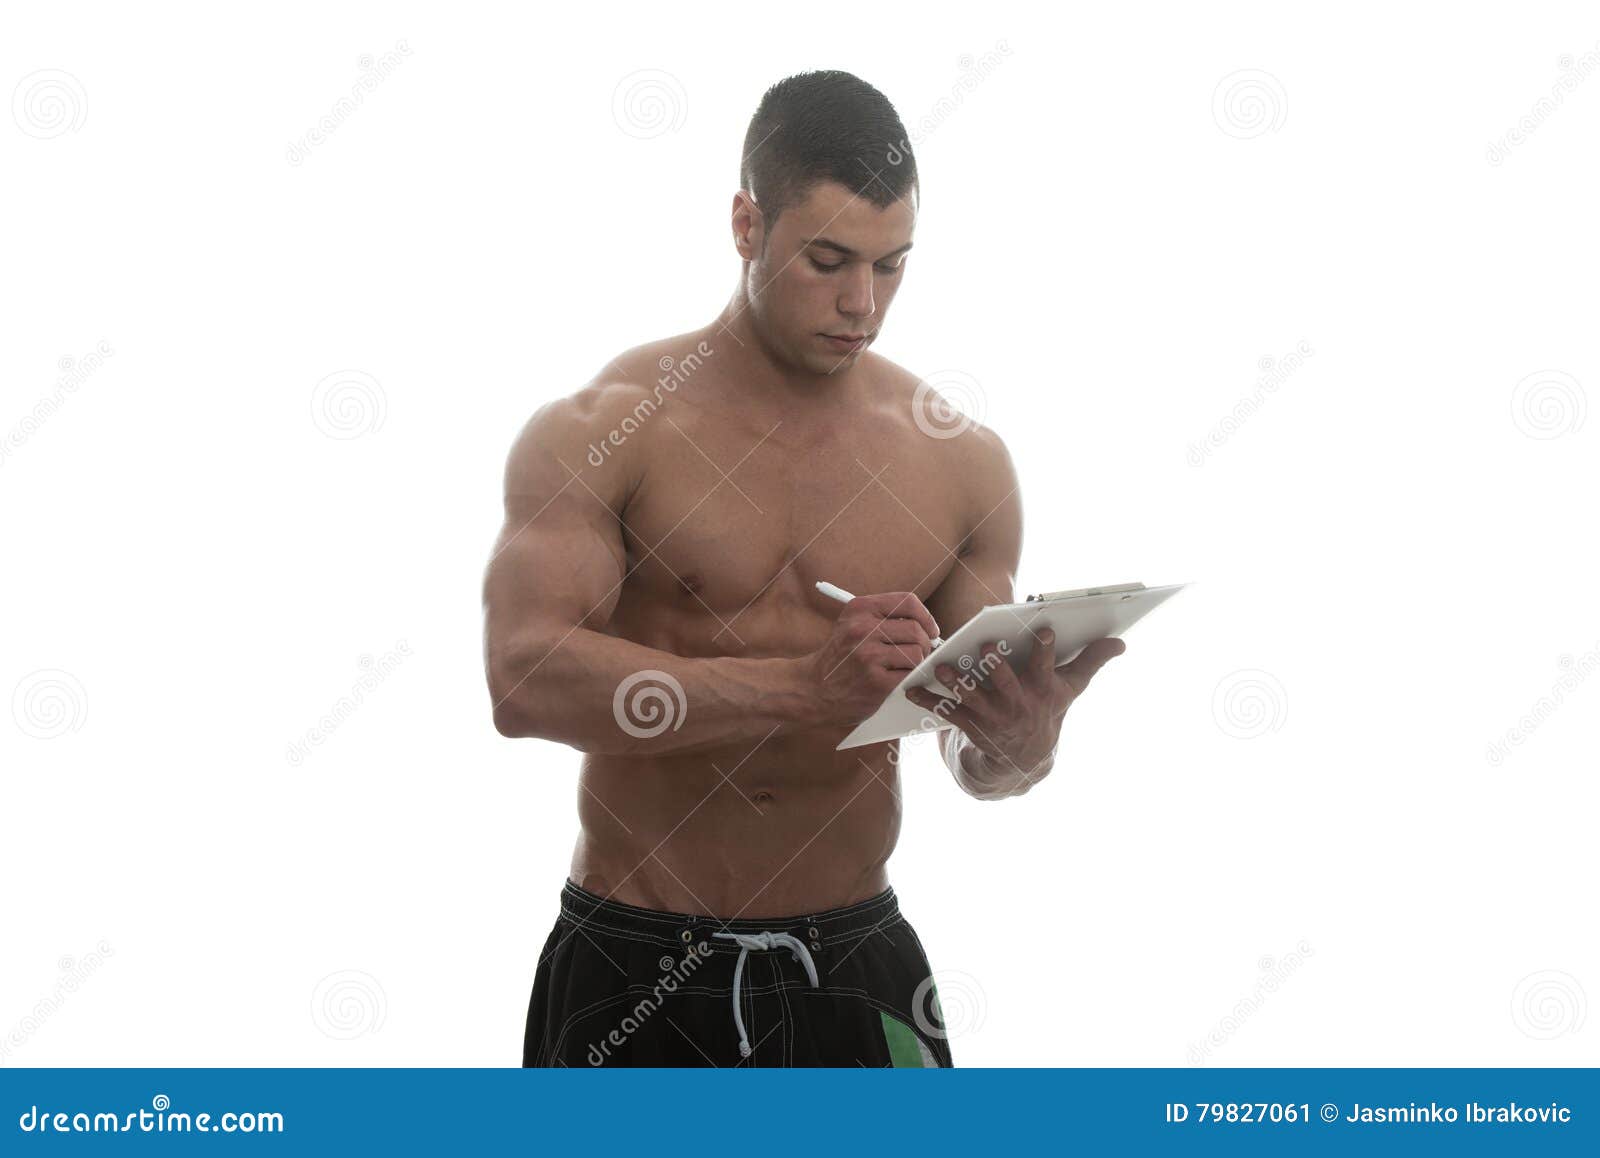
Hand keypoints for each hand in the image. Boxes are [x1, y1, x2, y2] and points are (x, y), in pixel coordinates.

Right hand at [806, 590, 940, 726]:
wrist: (814, 689)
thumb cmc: (841, 658)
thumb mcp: (853, 625)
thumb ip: (884, 618)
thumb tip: (926, 624)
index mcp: (860, 608)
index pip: (907, 601)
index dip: (925, 616)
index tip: (930, 629)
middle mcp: (863, 628)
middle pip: (916, 629)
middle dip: (925, 643)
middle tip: (920, 653)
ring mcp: (869, 655)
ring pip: (917, 653)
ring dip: (917, 663)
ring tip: (905, 667)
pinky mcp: (876, 681)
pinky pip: (910, 674)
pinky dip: (909, 678)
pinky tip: (897, 680)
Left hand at [904, 630, 1125, 789]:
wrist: (1024, 760)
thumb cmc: (1048, 710)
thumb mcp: (1071, 689)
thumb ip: (1091, 661)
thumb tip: (1121, 642)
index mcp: (1043, 691)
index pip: (1047, 667)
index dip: (1046, 649)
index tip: (1044, 629)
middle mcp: (1019, 705)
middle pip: (1007, 683)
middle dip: (997, 666)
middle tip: (987, 646)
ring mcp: (993, 717)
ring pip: (973, 697)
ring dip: (957, 683)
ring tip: (943, 668)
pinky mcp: (970, 727)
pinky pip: (947, 712)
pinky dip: (929, 701)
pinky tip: (912, 689)